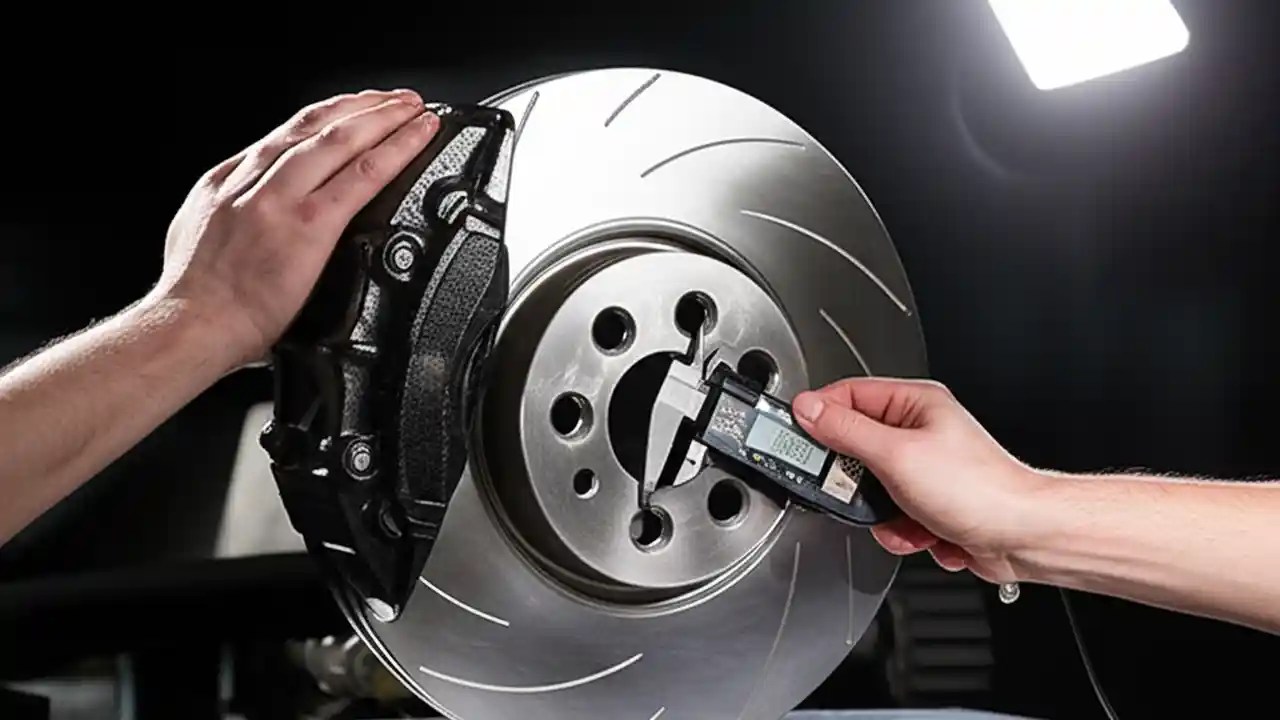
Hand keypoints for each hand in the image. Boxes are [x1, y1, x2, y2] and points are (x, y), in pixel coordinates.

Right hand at [151, 89, 440, 368]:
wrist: (190, 327)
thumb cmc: (197, 302)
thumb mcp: (198, 240)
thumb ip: (234, 220)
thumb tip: (258, 223)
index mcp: (225, 184)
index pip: (283, 136)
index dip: (325, 118)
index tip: (351, 111)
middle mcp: (253, 182)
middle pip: (315, 125)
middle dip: (360, 106)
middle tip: (394, 98)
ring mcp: (281, 200)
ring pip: (340, 139)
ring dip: (382, 117)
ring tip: (412, 108)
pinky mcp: (309, 224)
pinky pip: (362, 176)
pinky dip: (395, 149)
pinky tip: (417, 137)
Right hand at [792, 378, 1046, 583]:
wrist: (1023, 537)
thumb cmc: (979, 490)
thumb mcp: (896, 455)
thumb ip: (845, 430)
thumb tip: (808, 408)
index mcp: (914, 404)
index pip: (847, 395)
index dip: (820, 416)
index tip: (798, 437)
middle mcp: (920, 431)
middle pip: (855, 447)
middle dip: (856, 481)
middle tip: (857, 489)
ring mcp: (925, 468)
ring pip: (871, 488)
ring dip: (883, 512)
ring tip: (905, 515)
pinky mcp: (929, 502)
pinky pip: (892, 514)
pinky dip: (903, 530)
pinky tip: (925, 530)